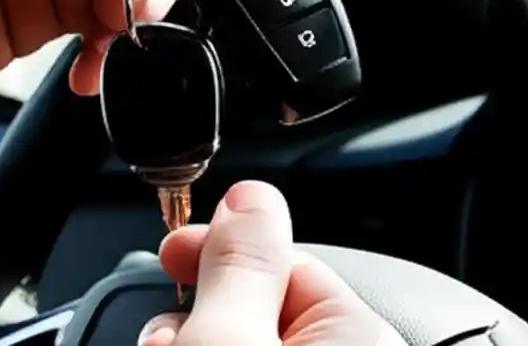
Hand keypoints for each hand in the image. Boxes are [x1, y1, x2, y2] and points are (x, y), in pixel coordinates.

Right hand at [138, 181, 405, 345]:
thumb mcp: (228, 341)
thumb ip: (240, 264)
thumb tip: (253, 197)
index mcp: (361, 337)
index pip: (284, 263)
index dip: (219, 251)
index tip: (171, 251)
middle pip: (251, 312)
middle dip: (194, 316)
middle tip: (166, 342)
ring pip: (231, 345)